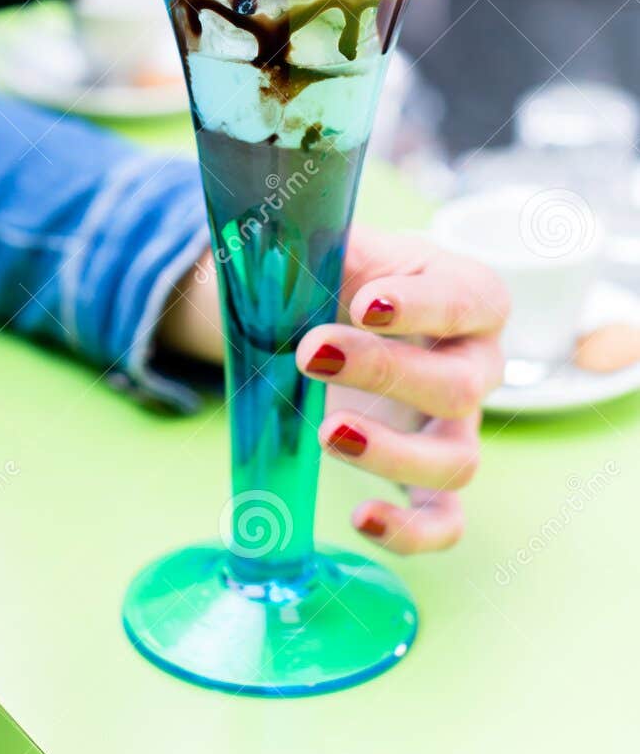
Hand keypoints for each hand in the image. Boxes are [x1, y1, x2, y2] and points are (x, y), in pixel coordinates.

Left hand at [159, 225, 508, 555]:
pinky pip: (444, 520)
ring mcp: (458, 428)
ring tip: (326, 431)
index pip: (470, 301)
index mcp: (469, 294)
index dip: (423, 307)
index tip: (364, 304)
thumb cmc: (348, 273)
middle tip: (310, 352)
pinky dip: (411, 531)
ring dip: (391, 452)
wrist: (331, 313)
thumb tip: (275, 223)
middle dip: (384, 372)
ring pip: (457, 460)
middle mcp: (478, 364)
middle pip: (460, 384)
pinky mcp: (430, 479)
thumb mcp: (342, 245)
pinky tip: (359, 516)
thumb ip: (322, 239)